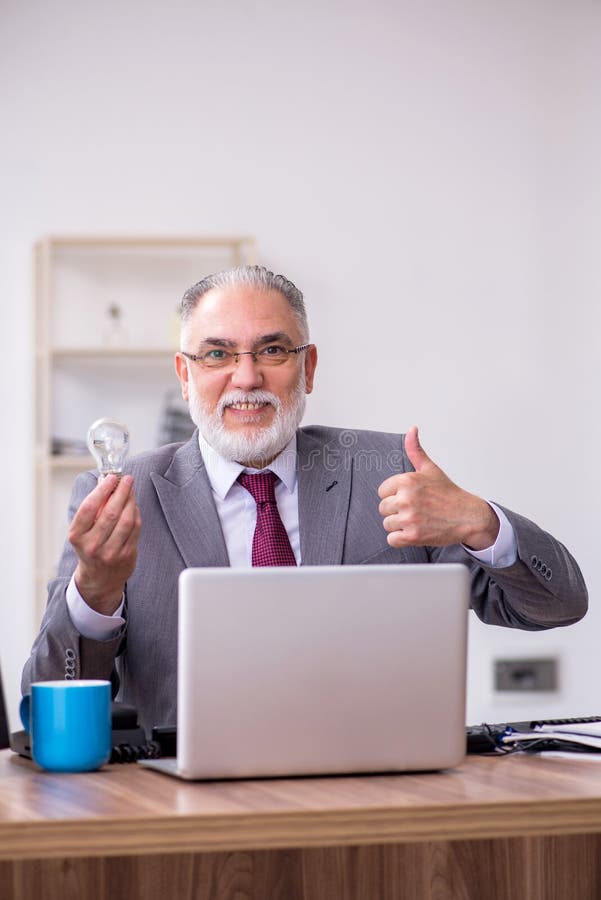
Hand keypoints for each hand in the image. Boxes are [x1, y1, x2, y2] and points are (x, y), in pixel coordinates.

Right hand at [69, 474, 141, 614]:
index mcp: (77, 536)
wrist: (98, 579)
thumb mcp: (82, 531)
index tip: (111, 477)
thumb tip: (106, 482)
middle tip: (127, 479)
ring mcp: (111, 552)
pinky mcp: (126, 555)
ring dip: (131, 501)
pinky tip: (134, 506)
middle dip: (121, 492)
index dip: (102, 490)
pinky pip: (135, 529)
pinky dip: (136, 514)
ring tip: (131, 490)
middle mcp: (92, 545)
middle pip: (111, 512)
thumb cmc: (90, 547)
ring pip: (126, 520)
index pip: (89, 508)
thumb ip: (93, 508)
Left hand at [378, 426, 499, 549]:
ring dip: (400, 526)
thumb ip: (415, 450)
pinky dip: (402, 539)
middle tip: (416, 510)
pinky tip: (415, 532)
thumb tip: (412, 430)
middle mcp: (406, 498)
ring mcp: (409, 518)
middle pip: (383, 508)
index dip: (395, 495)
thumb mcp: (430, 469)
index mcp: (407, 480)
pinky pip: (392, 540)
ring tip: (417, 520)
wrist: (468, 517)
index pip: (382, 491)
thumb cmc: (449, 494)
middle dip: (397, 511)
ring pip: (387, 524)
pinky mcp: (413, 536)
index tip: (410, 498)